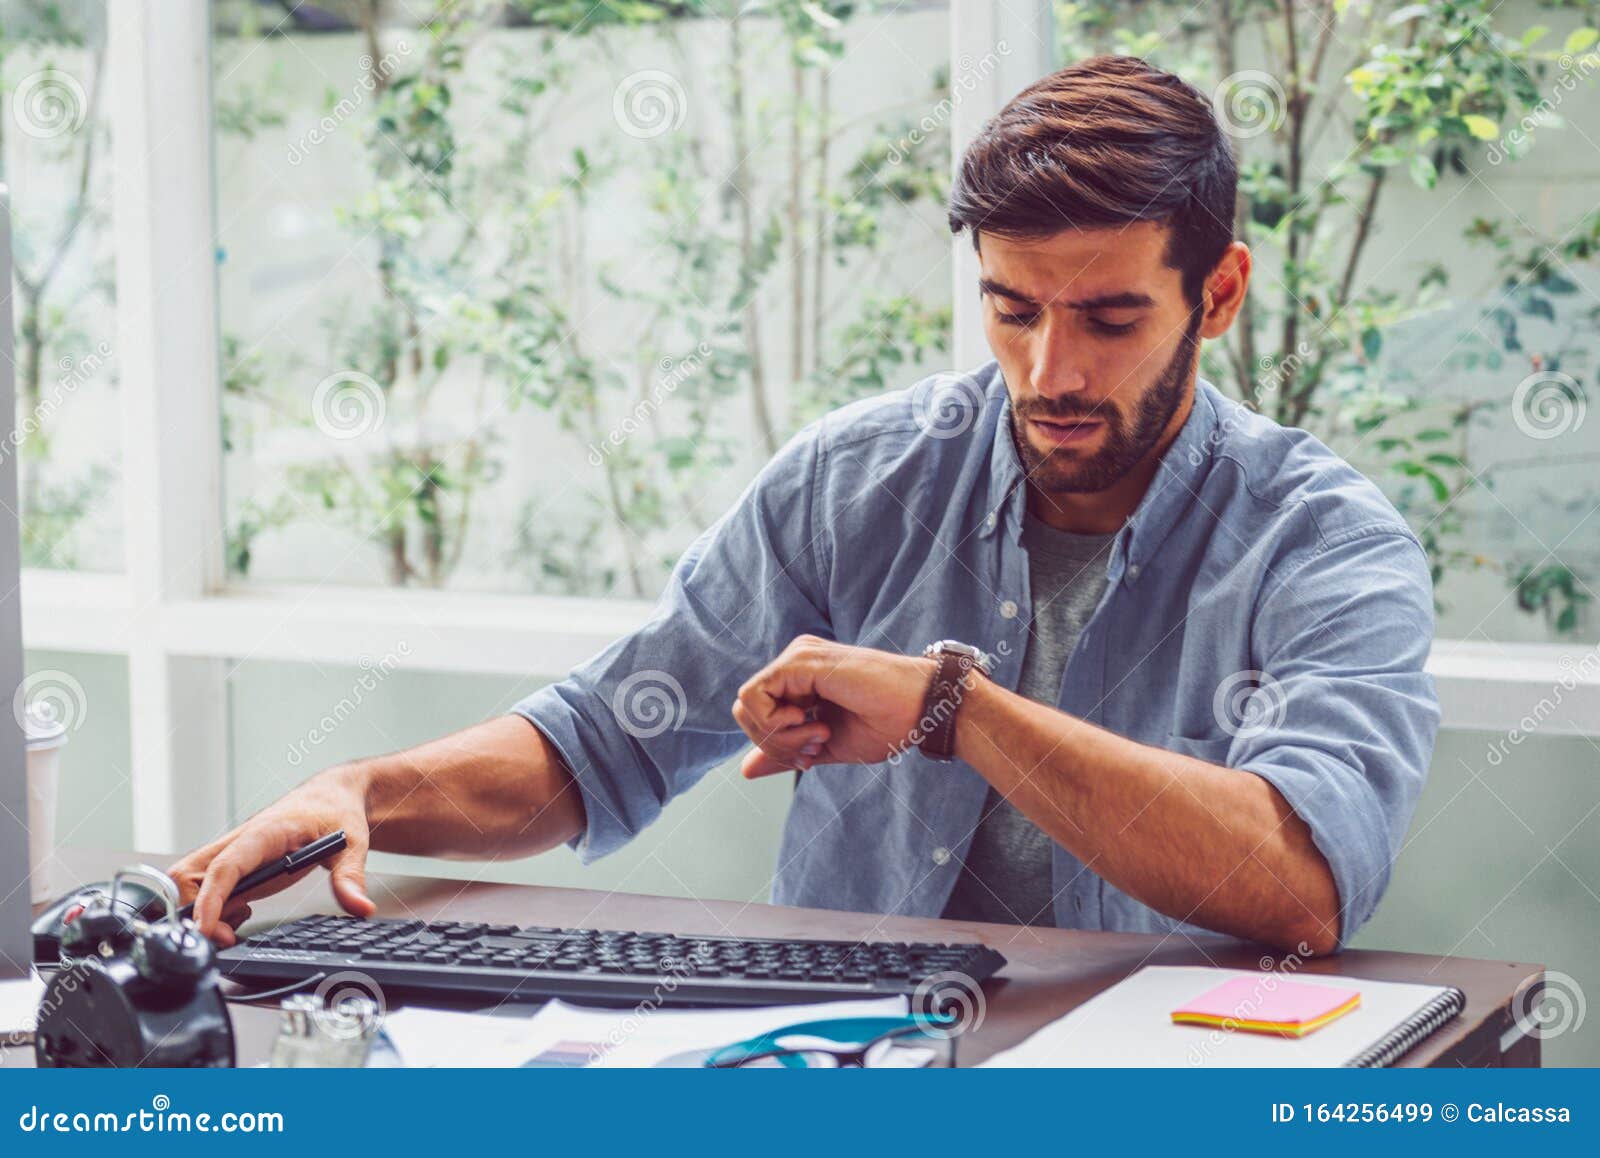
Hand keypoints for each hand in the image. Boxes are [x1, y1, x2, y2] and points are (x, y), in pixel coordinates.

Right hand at [169, 766, 375, 945]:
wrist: (331, 796)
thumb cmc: (335, 813)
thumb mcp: (351, 844)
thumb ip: (351, 877)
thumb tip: (360, 907)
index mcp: (264, 833)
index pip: (225, 866)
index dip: (209, 900)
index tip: (204, 929)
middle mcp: (239, 842)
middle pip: (189, 875)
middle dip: (193, 909)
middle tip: (224, 935)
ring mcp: (233, 852)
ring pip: (189, 881)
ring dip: (200, 910)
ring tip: (234, 925)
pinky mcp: (234, 863)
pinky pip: (203, 887)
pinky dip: (210, 908)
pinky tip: (239, 914)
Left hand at [731, 635, 936, 778]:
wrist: (919, 709)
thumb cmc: (885, 724)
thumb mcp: (824, 746)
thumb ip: (785, 753)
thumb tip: (745, 770)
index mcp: (800, 682)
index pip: (756, 716)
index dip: (775, 745)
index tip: (812, 755)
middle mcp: (794, 664)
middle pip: (745, 712)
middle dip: (774, 744)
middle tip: (813, 750)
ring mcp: (797, 658)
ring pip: (746, 705)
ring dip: (778, 736)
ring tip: (820, 735)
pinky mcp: (800, 660)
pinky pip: (755, 696)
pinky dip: (777, 722)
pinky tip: (812, 723)